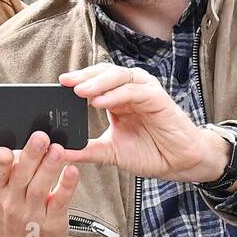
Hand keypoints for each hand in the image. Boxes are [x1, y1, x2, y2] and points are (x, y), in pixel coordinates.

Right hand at [0, 131, 79, 236]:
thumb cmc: (14, 216)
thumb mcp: (3, 195)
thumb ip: (11, 171)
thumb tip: (26, 141)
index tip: (5, 150)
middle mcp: (12, 203)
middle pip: (21, 176)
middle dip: (31, 155)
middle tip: (41, 137)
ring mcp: (32, 214)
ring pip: (40, 188)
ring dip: (49, 167)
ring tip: (58, 150)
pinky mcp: (52, 222)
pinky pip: (59, 202)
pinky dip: (66, 186)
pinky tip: (72, 172)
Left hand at [58, 64, 230, 182]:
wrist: (178, 163)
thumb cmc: (150, 153)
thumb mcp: (110, 151)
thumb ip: (86, 149)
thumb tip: (59, 150)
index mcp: (118, 97)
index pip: (95, 80)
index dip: (78, 80)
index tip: (58, 86)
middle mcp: (131, 89)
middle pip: (104, 73)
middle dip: (83, 76)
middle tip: (65, 83)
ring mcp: (145, 90)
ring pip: (118, 77)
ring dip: (97, 83)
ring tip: (79, 91)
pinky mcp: (157, 97)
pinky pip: (133, 91)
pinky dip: (115, 94)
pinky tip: (100, 101)